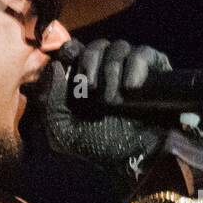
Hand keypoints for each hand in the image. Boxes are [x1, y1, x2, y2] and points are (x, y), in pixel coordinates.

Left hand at [40, 38, 172, 196]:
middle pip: (95, 45)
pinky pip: (143, 53)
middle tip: (90, 89)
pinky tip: (130, 88)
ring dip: (111, 71)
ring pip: (119, 47)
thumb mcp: (61, 130)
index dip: (69, 54)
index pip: (72, 49)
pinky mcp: (153, 69)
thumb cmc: (98, 146)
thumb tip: (54, 65)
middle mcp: (105, 70)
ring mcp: (130, 68)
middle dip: (89, 63)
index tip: (68, 69)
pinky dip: (135, 67)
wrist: (134, 157)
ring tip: (112, 100)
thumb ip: (49, 100)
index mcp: (81, 80)